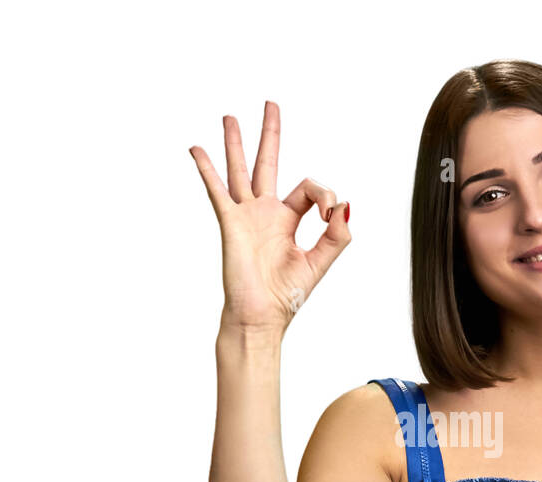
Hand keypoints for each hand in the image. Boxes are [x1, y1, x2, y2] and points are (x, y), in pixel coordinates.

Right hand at [190, 102, 350, 335]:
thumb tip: (344, 205)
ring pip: (240, 170)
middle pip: (269, 163)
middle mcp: (267, 213)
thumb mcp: (320, 261)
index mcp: (289, 220)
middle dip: (270, 134)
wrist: (261, 316)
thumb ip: (337, 235)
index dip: (324, 193)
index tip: (329, 213)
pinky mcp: (231, 223)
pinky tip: (196, 149)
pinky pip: (217, 190)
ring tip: (229, 117)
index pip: (309, 188)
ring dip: (236, 143)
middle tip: (271, 104)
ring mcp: (246, 216)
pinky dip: (207, 169)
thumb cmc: (286, 296)